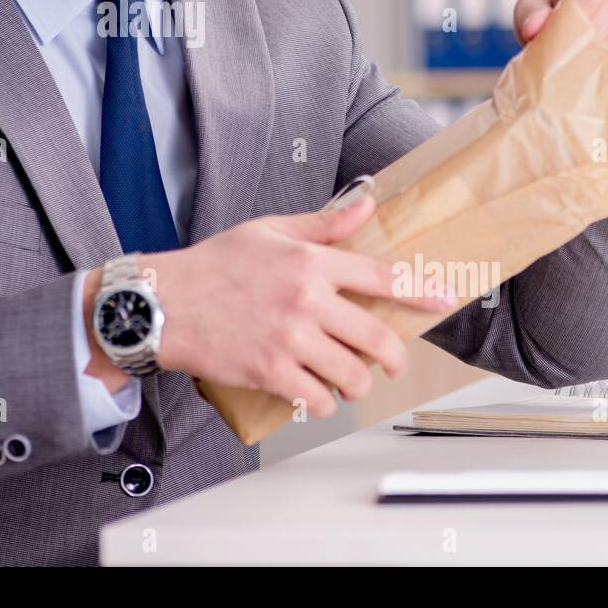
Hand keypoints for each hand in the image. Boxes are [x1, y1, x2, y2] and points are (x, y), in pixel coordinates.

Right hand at [142, 194, 457, 419]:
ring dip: (357, 384)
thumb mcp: (268, 230)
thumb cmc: (214, 264)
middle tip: (391, 362)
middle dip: (393, 357)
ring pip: (351, 376)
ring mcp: (289, 340)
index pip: (381, 277)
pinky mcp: (270, 372)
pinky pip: (317, 399)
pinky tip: (314, 393)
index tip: (444, 300)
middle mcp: (306, 301)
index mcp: (310, 262)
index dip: (420, 292)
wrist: (164, 303)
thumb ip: (323, 224)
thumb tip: (366, 205)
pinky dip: (322, 402)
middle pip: (376, 339)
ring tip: (348, 381)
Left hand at [513, 0, 607, 76]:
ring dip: (597, 61)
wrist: (581, 18)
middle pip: (607, 18)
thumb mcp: (533, 5)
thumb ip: (530, 13)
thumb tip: (535, 28)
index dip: (571, 17)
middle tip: (561, 62)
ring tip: (577, 68)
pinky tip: (601, 72)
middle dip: (579, 45)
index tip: (558, 38)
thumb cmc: (555, 7)